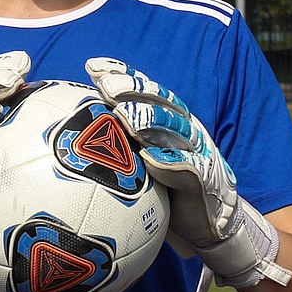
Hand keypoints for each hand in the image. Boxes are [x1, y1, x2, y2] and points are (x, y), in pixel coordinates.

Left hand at [85, 57, 290, 289]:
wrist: (213, 224)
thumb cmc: (172, 194)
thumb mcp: (146, 165)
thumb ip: (123, 147)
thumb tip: (78, 136)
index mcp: (172, 122)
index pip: (147, 91)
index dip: (123, 76)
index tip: (94, 67)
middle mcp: (187, 130)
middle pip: (159, 102)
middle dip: (132, 90)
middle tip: (105, 84)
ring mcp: (198, 152)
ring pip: (173, 129)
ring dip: (148, 119)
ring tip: (123, 114)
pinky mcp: (204, 179)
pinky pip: (186, 168)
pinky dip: (168, 161)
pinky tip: (148, 157)